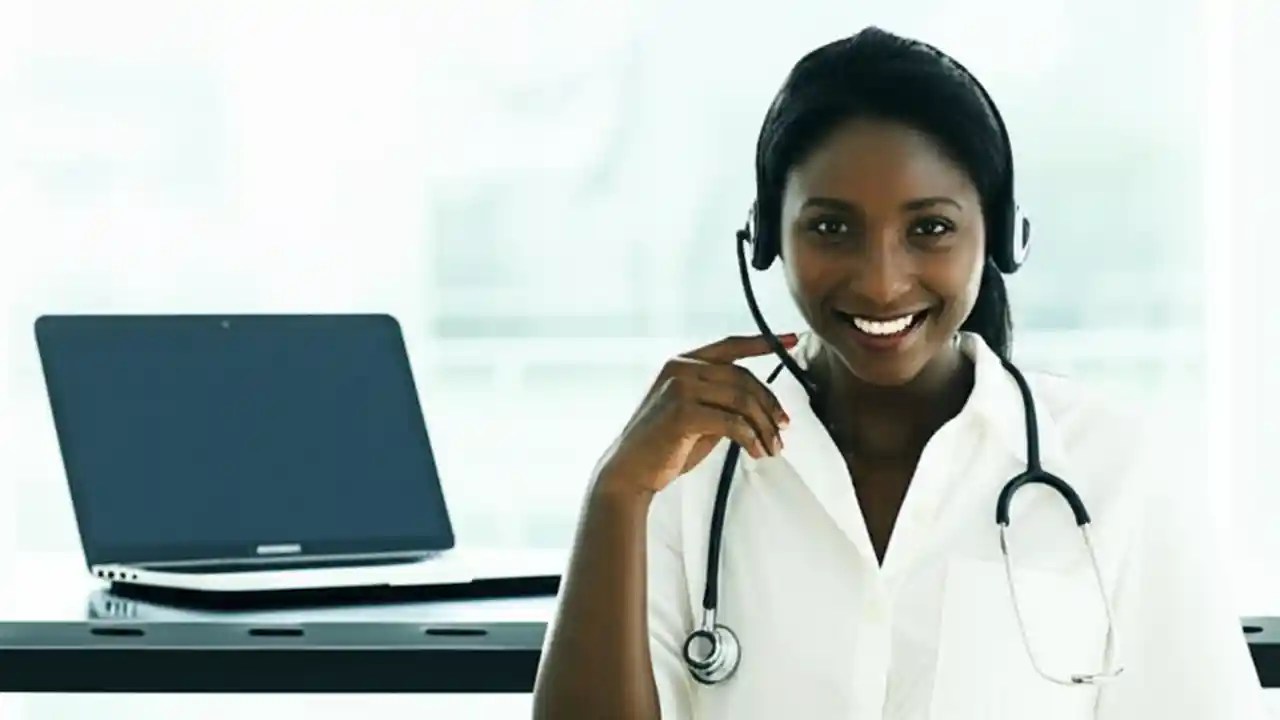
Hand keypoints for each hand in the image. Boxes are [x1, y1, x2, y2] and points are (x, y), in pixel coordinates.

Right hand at [595, 333, 796, 495]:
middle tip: (783, 428)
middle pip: (743, 377)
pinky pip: (732, 422)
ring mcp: (679, 388)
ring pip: (742, 399)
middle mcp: (680, 368)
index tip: (792, 339)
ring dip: (764, 426)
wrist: (631, 471)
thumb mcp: (697, 415)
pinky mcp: (682, 412)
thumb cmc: (664, 446)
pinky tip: (756, 451)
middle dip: (770, 405)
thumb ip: (721, 401)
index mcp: (682, 363)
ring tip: (772, 447)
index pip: (731, 346)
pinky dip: (751, 438)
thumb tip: (761, 404)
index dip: (764, 342)